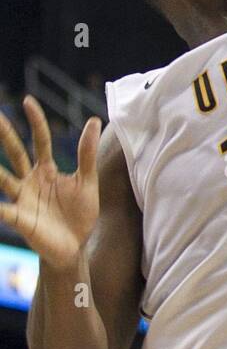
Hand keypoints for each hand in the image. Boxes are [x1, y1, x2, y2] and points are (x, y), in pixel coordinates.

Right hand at [0, 98, 100, 270]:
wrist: (75, 247)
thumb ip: (87, 153)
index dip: (35, 121)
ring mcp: (22, 199)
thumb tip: (94, 120)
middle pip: (15, 152)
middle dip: (5, 135)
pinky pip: (2, 210)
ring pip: (2, 178)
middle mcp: (30, 180)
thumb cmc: (80, 214)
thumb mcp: (87, 181)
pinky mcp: (19, 219)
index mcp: (47, 170)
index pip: (40, 140)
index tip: (28, 100)